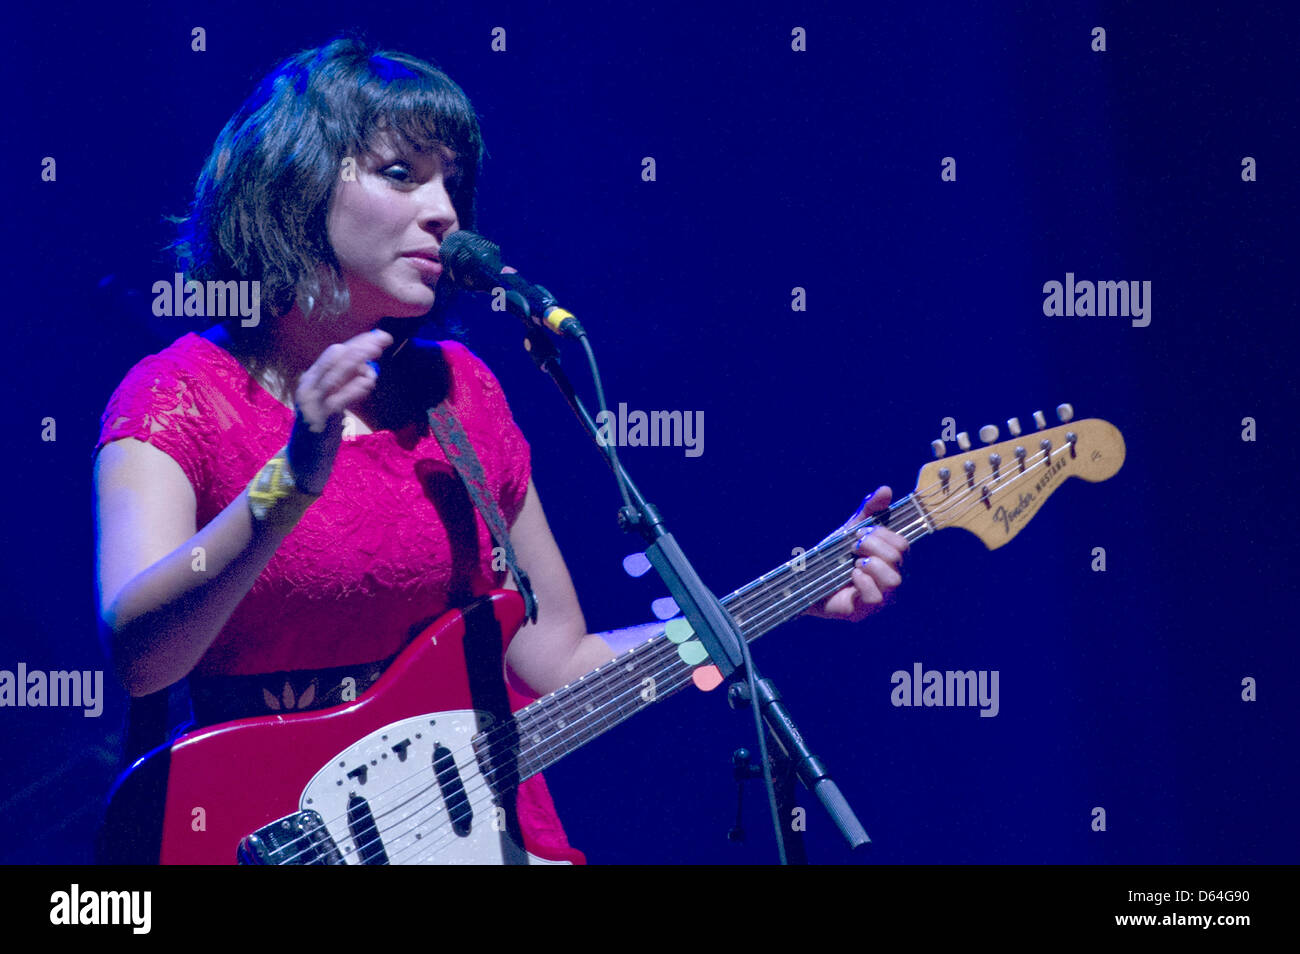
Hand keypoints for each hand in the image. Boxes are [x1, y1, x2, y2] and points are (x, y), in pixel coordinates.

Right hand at [287, 329, 391, 493]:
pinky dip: (354, 388)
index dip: (357, 343)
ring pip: (335, 374)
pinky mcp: (319, 420)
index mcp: (310, 380)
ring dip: (358, 361)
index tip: (378, 335)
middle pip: (336, 360)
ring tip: (378, 352)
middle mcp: (308, 387)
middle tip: (384, 338)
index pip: (335, 355)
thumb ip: (344, 386)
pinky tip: (368, 380)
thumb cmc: (321, 432)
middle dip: (361, 346)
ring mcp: (311, 403)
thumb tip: (367, 369)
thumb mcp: (332, 403)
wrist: (303, 463)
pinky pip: (338, 400)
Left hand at [804, 486, 907, 622]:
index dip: (881, 535)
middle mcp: (892, 579)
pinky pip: (876, 597)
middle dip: (872, 545)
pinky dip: (862, 581)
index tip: (859, 533)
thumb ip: (868, 510)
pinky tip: (851, 576)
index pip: (903, 544)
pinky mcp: (866, 610)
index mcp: (892, 561)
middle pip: (898, 557)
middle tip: (853, 546)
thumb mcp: (850, 529)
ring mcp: (882, 597)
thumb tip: (886, 489)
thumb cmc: (833, 556)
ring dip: (870, 564)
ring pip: (893, 579)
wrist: (806, 580)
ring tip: (854, 563)